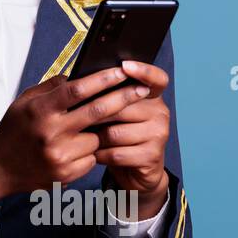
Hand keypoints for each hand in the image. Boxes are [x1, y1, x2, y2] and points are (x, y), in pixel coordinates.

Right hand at [0, 64, 152, 200]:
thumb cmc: (13, 130)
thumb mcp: (25, 102)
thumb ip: (52, 88)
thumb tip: (81, 76)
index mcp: (39, 110)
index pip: (77, 90)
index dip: (103, 79)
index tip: (122, 71)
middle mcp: (50, 132)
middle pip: (97, 111)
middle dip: (123, 98)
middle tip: (141, 90)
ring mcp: (59, 155)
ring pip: (98, 138)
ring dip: (100, 131)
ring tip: (87, 129)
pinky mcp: (65, 173)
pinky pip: (91, 157)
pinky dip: (89, 151)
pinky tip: (74, 149)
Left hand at [90, 59, 170, 218]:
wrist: (132, 171)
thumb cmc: (116, 136)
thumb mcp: (113, 113)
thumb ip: (106, 96)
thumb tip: (78, 81)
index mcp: (152, 97)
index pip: (157, 78)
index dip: (143, 70)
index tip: (124, 65)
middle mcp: (160, 112)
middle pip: (121, 107)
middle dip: (95, 115)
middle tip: (77, 119)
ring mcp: (159, 134)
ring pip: (115, 132)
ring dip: (96, 139)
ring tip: (88, 140)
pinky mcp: (152, 156)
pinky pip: (116, 152)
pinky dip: (100, 155)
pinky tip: (95, 155)